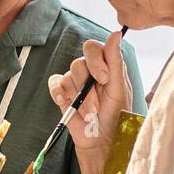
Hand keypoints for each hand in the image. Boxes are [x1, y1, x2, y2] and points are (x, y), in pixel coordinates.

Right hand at [46, 30, 130, 171]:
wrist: (100, 140)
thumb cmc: (114, 115)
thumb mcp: (119, 89)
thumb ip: (115, 61)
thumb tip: (115, 33)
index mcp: (105, 66)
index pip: (93, 48)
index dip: (96, 61)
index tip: (103, 79)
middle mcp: (88, 71)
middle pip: (78, 63)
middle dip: (87, 86)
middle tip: (97, 105)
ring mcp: (74, 81)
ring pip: (68, 77)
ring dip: (79, 98)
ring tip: (89, 114)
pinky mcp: (61, 92)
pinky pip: (54, 83)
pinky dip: (59, 92)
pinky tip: (65, 102)